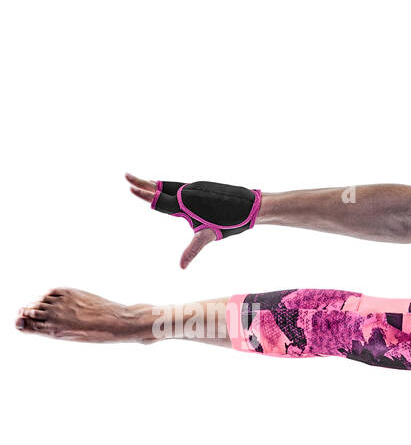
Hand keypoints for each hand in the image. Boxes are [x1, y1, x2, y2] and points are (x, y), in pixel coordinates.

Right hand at [125, 172, 260, 269]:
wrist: (251, 206)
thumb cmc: (231, 222)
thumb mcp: (208, 236)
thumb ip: (193, 250)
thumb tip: (181, 268)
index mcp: (186, 203)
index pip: (159, 199)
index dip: (144, 194)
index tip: (130, 187)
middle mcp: (188, 192)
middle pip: (160, 186)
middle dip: (142, 182)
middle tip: (126, 176)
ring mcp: (194, 188)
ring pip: (170, 185)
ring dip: (154, 183)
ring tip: (142, 181)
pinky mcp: (201, 188)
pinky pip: (180, 186)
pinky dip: (168, 186)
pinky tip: (167, 188)